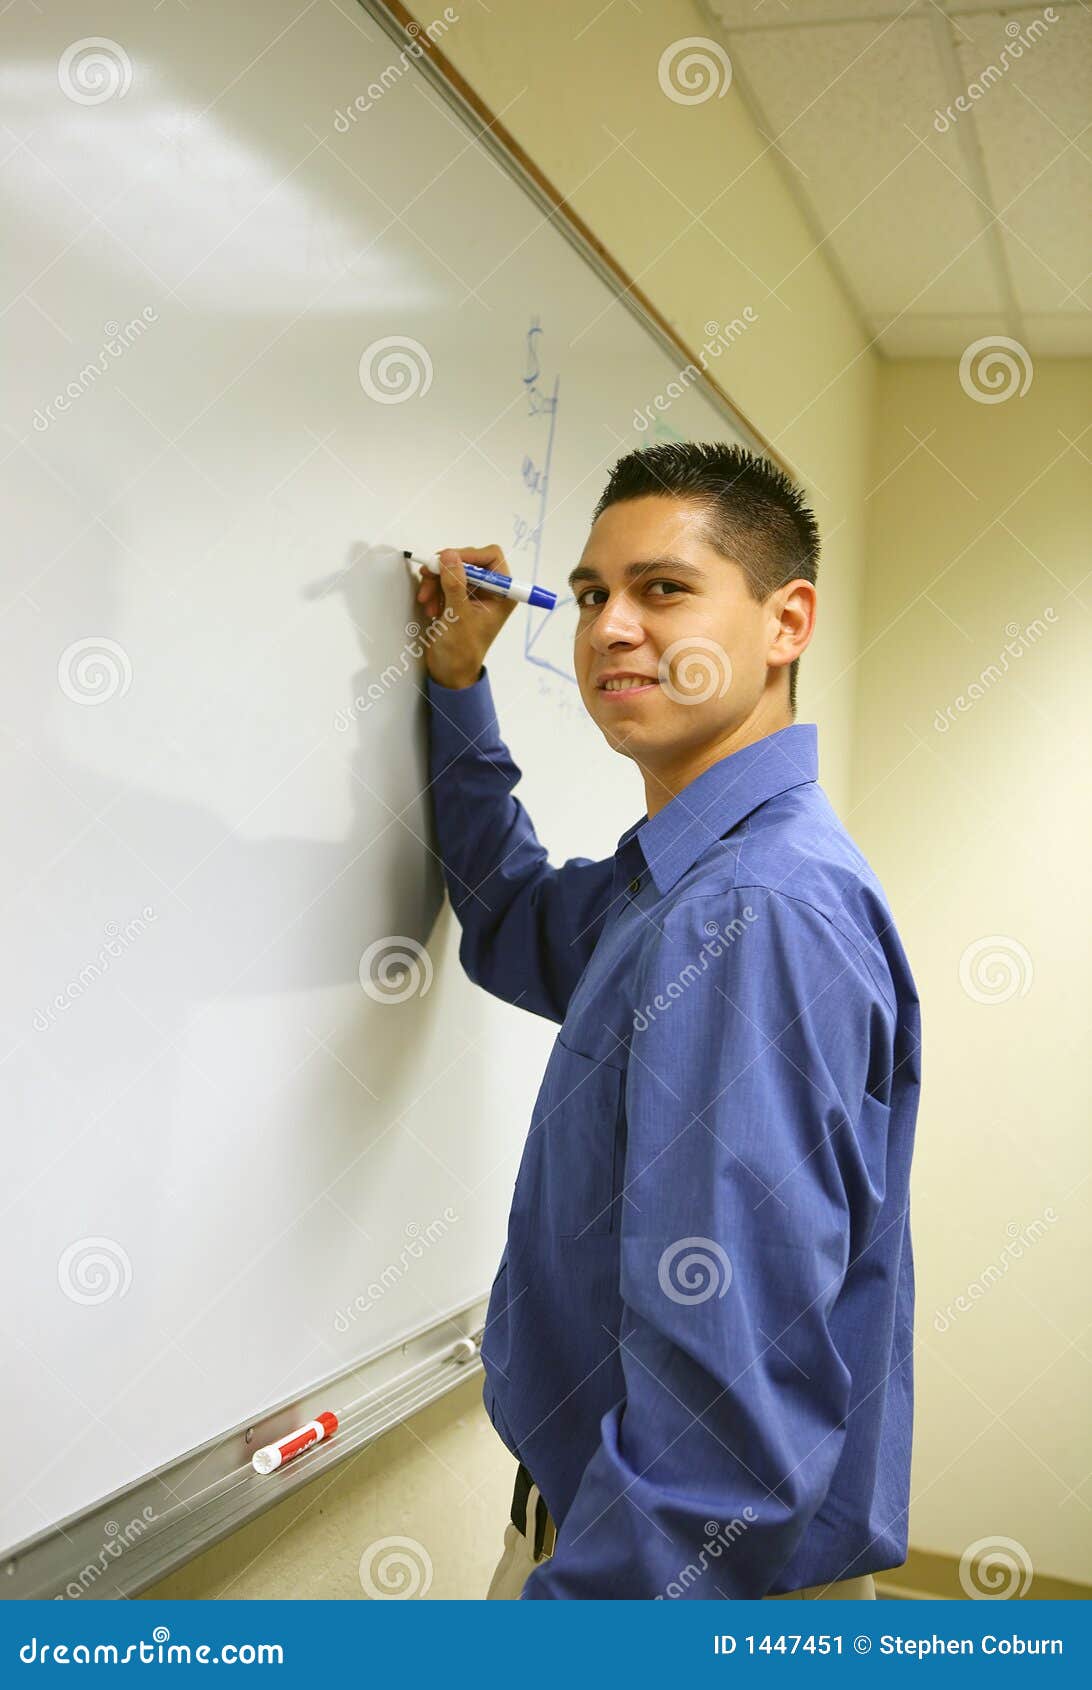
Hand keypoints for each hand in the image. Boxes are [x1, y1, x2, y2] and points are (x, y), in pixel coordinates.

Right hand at [415, 546, 518, 689]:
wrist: (449, 671)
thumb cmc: (461, 650)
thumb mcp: (458, 616)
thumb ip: (455, 584)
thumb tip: (449, 555)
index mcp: (502, 593)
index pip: (491, 557)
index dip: (469, 554)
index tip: (447, 560)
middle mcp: (490, 590)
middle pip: (468, 560)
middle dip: (446, 570)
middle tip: (428, 576)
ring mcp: (473, 593)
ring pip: (452, 570)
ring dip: (436, 582)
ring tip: (427, 601)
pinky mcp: (458, 597)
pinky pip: (444, 581)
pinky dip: (433, 589)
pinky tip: (429, 606)